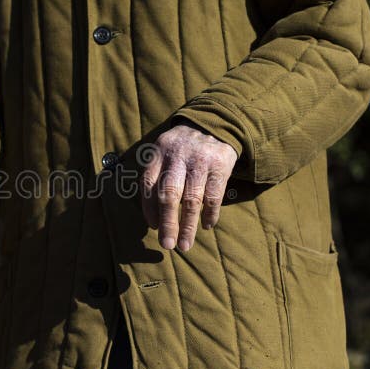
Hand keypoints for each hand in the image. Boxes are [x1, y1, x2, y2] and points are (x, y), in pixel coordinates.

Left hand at [141, 123, 237, 250]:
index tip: (153, 227)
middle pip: (169, 194)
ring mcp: (200, 160)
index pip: (148, 184)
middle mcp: (177, 155)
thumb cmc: (181, 149)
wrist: (212, 123)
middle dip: (168, 223)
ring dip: (188, 226)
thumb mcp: (163, 153)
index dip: (149, 208)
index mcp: (159, 152)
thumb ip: (155, 178)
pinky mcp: (220, 164)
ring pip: (192, 199)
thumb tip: (153, 220)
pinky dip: (210, 214)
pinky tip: (206, 225)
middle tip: (167, 244)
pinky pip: (213, 196)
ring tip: (185, 245)